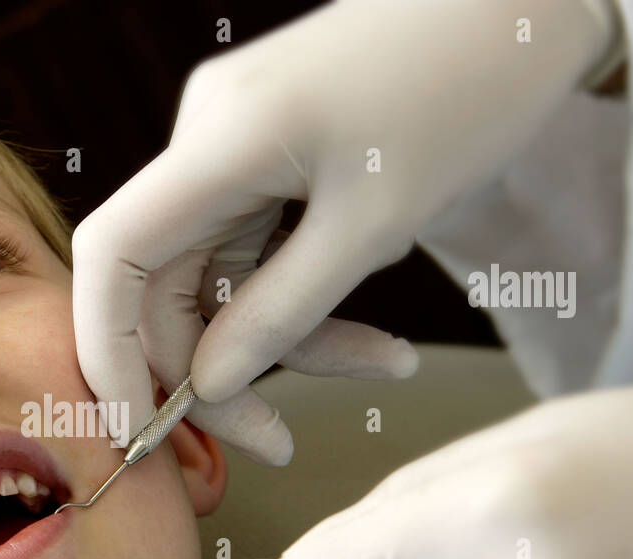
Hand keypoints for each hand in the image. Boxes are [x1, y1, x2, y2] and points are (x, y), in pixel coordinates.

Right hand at [72, 0, 620, 459]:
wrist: (525, 1)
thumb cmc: (468, 89)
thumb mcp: (376, 223)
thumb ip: (282, 311)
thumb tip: (208, 386)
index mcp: (217, 141)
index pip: (111, 254)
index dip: (107, 348)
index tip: (138, 428)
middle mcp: (207, 140)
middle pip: (169, 282)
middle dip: (222, 367)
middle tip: (277, 441)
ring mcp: (236, 146)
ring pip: (224, 277)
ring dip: (288, 339)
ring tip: (383, 366)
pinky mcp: (270, 156)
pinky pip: (261, 250)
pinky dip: (305, 299)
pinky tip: (375, 332)